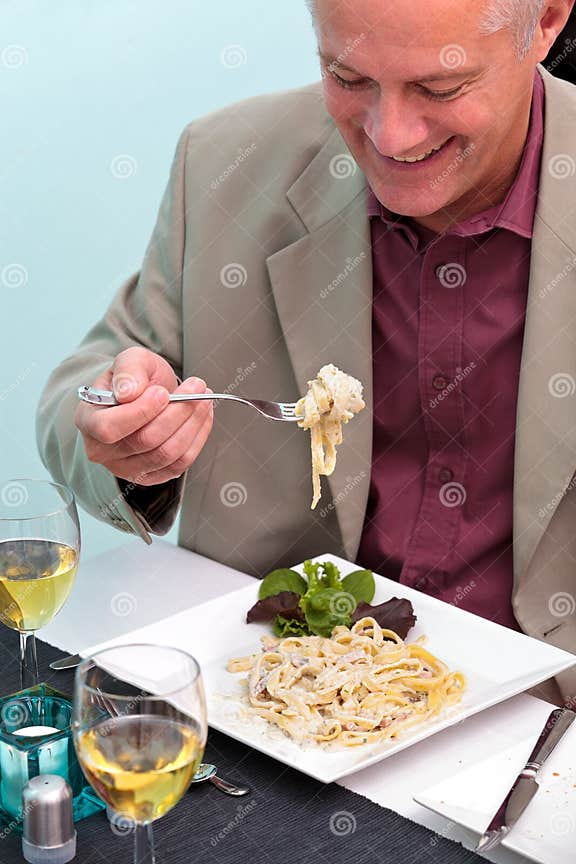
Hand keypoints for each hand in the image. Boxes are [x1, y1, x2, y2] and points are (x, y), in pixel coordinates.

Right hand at [75, 347, 213, 485]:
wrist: (147, 394)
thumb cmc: (135, 379)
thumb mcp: (131, 361)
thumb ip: (128, 370)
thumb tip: (128, 393)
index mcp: (88, 420)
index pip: (109, 428)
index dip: (141, 412)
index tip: (163, 393)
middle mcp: (102, 450)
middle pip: (145, 441)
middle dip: (177, 412)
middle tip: (197, 386)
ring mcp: (126, 468)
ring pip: (166, 454)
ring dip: (192, 424)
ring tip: (203, 399)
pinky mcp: (150, 476)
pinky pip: (179, 464)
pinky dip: (197, 438)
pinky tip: (202, 417)